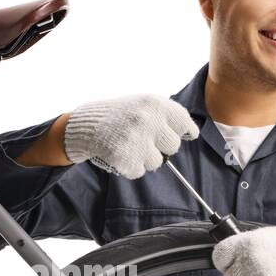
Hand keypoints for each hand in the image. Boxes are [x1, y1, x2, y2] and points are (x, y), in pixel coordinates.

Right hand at [63, 93, 198, 179]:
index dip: (185, 131)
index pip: (184, 123)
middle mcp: (149, 120)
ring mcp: (137, 140)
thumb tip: (191, 133)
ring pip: (157, 162)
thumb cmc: (117, 116)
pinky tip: (119, 153)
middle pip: (173, 146)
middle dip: (161, 146)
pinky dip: (129, 167)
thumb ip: (165, 115)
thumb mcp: (142, 104)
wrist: (84, 125)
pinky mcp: (126, 158)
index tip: (186, 135)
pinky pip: (139, 172)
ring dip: (144, 158)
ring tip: (127, 145)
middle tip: (143, 139)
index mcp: (155, 104)